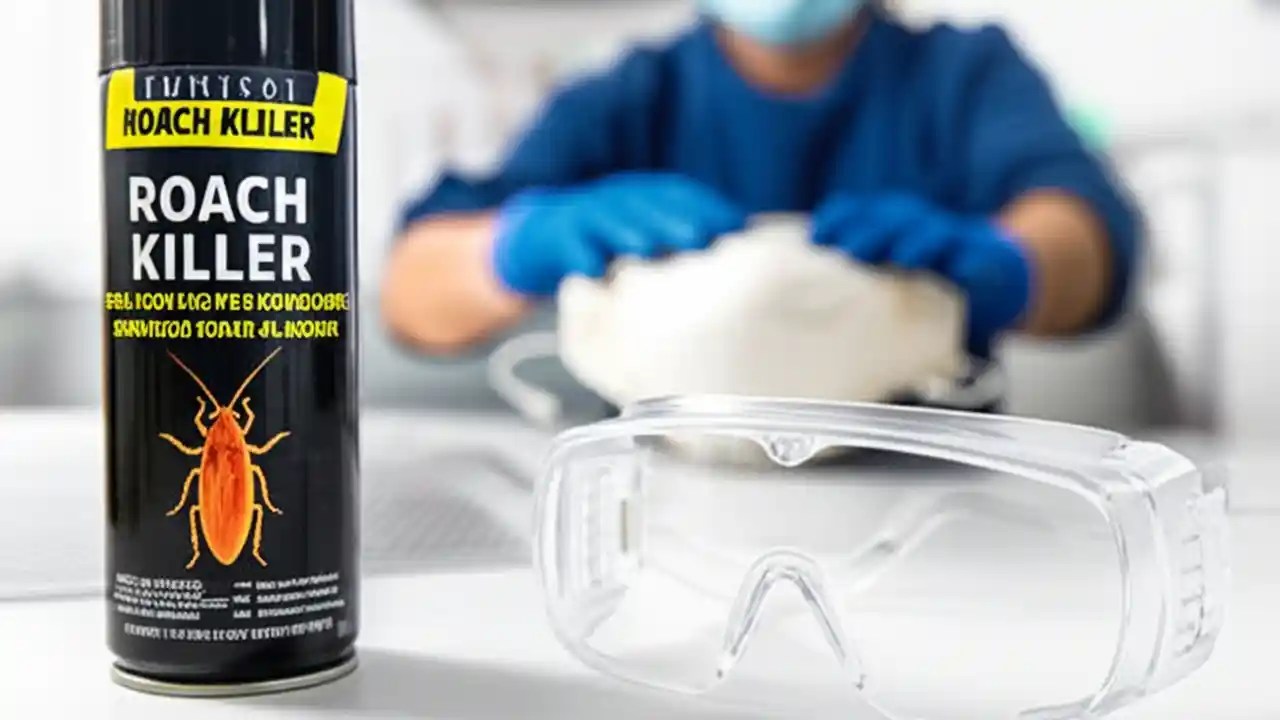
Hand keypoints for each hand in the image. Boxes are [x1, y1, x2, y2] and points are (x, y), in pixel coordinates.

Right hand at [492, 173, 747, 296]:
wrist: (535, 239)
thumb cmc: (605, 246)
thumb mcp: (642, 237)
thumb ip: (681, 245)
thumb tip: (737, 261)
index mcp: (644, 197)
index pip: (681, 194)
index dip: (709, 204)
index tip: (739, 224)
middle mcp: (618, 199)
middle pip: (649, 202)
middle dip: (675, 216)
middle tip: (700, 236)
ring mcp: (585, 214)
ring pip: (608, 216)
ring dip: (628, 229)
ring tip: (646, 247)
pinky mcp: (554, 235)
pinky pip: (568, 244)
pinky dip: (579, 254)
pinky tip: (593, 270)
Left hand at [813, 193, 1033, 355]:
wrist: (989, 278)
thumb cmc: (916, 279)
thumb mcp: (878, 272)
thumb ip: (840, 273)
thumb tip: (787, 273)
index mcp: (882, 223)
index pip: (853, 212)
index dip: (837, 219)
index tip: (817, 236)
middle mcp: (913, 224)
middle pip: (889, 219)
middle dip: (871, 231)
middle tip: (853, 251)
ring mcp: (949, 238)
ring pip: (930, 233)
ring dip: (917, 242)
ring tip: (905, 257)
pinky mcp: (983, 258)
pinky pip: (976, 257)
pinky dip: (969, 261)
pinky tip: (962, 268)